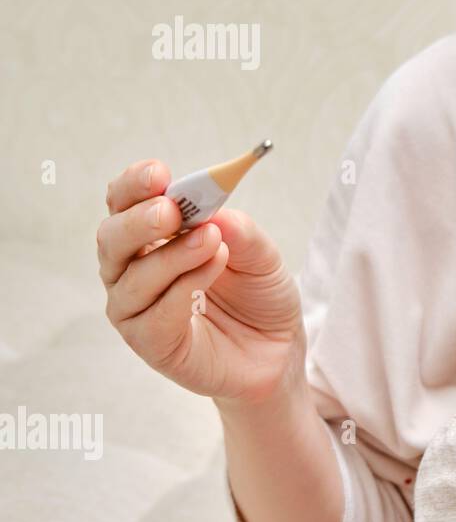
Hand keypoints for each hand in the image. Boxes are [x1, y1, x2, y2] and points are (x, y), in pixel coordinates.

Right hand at [98, 159, 304, 406]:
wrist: (278, 349)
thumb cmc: (259, 295)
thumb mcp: (262, 254)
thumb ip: (240, 231)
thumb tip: (215, 211)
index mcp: (151, 237)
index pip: (124, 203)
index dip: (133, 185)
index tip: (158, 173)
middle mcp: (133, 270)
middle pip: (112, 238)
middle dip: (139, 220)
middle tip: (171, 210)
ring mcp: (137, 309)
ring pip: (132, 278)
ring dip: (171, 255)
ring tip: (211, 240)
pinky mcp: (151, 344)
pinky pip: (153, 316)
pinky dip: (182, 290)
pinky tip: (211, 271)